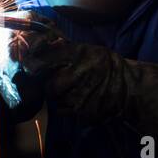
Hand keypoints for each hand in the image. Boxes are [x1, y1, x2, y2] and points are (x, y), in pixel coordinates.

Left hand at [8, 14, 157, 153]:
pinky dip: (68, 108)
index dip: (31, 64)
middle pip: (49, 86)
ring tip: (72, 91)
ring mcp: (82, 96)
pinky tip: (78, 101)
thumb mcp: (88, 50)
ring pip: (56, 100)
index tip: (27, 66)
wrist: (130, 88)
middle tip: (57, 83)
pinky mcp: (84, 113)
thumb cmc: (105, 65)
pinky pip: (65, 112)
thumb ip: (65, 49)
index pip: (43, 59)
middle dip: (50, 86)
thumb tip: (37, 44)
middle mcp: (79, 74)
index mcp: (79, 54)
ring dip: (59, 98)